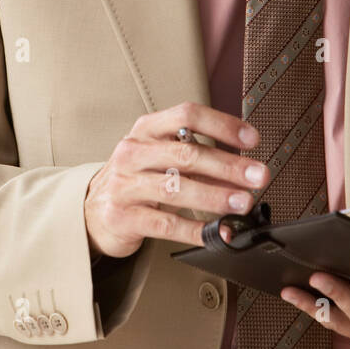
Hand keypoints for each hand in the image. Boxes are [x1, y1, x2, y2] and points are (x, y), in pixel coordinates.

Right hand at [83, 103, 268, 258]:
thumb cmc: (135, 179)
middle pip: (187, 154)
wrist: (92, 211)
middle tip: (258, 176)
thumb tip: (242, 170)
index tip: (251, 139)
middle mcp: (133, 152)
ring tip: (241, 203)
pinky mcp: (123, 217)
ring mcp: (125, 185)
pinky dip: (195, 230)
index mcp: (146, 129)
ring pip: (177, 188)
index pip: (187, 115)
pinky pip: (166, 224)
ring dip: (215, 196)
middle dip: (228, 166)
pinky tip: (215, 233)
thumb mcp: (160, 158)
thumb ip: (196, 159)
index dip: (222, 125)